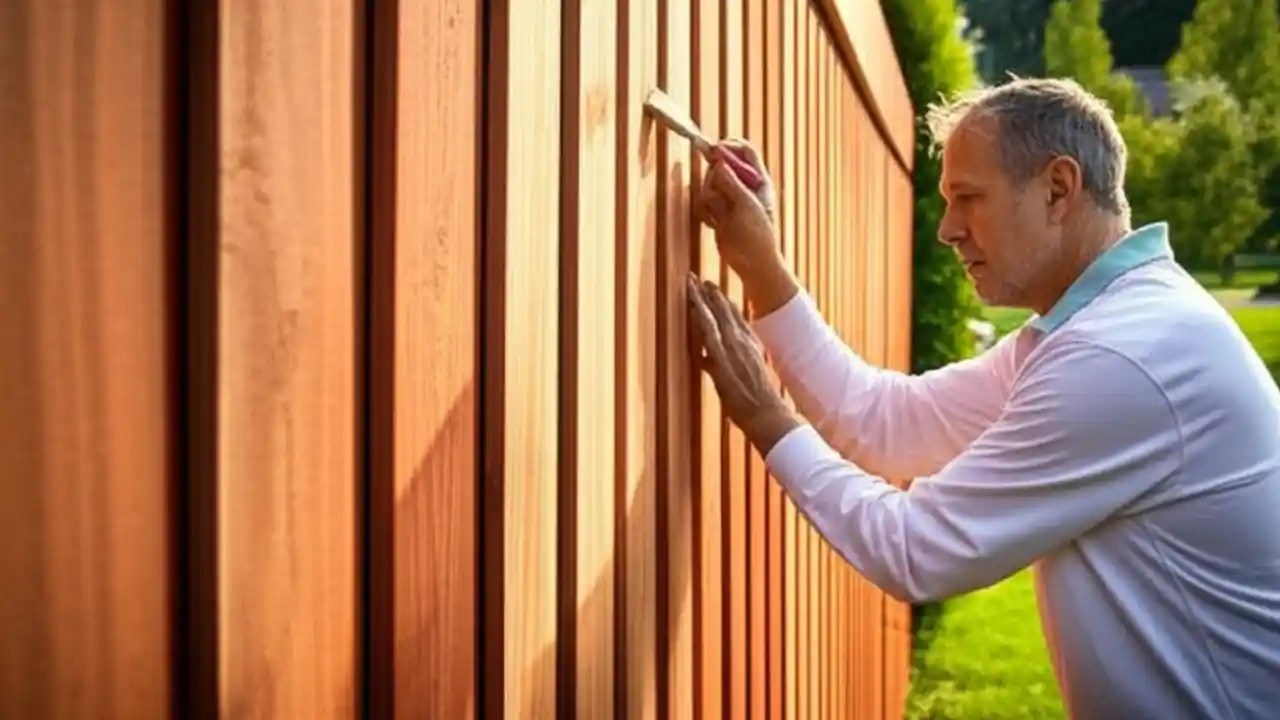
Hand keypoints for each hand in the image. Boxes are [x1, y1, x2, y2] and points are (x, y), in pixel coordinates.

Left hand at [687, 274, 800, 455]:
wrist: (767, 414)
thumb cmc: (756, 403)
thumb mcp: (743, 377)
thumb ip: (722, 365)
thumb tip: (704, 360)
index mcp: (750, 346)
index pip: (736, 319)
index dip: (724, 304)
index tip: (715, 290)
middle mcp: (743, 342)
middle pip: (725, 312)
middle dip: (712, 294)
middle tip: (700, 278)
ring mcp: (733, 349)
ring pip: (715, 316)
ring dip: (703, 298)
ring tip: (694, 282)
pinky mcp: (722, 359)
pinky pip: (709, 332)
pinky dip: (701, 316)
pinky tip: (693, 304)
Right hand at [696, 139, 798, 316]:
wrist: (752, 263)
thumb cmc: (758, 234)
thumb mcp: (747, 204)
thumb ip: (731, 182)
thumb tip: (718, 163)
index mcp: (758, 179)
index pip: (744, 151)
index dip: (729, 146)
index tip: (714, 152)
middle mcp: (744, 186)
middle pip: (720, 166)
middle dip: (715, 178)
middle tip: (720, 196)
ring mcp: (730, 199)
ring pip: (709, 184)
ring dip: (709, 198)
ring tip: (719, 215)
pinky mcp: (718, 212)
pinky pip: (703, 202)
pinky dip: (705, 211)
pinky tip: (713, 223)